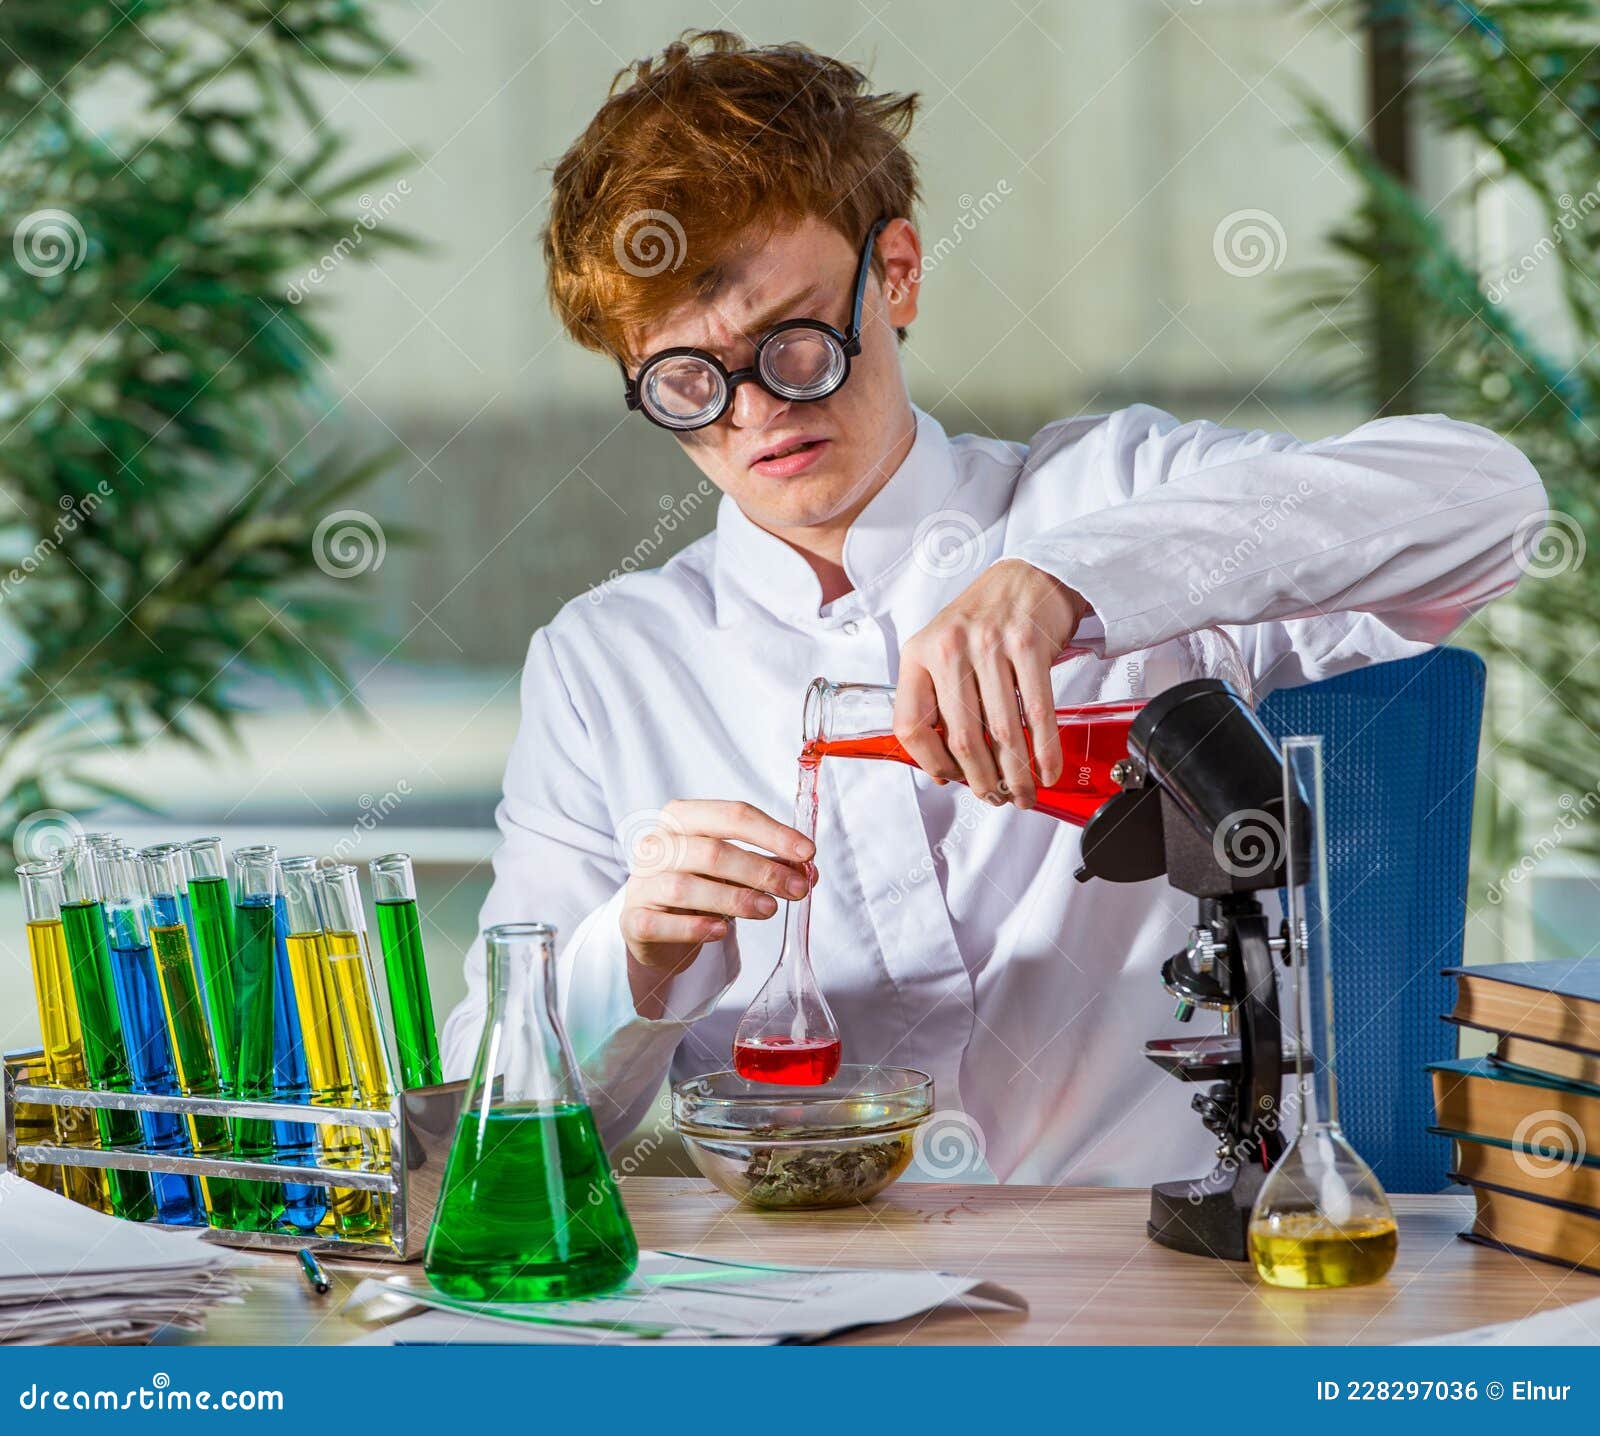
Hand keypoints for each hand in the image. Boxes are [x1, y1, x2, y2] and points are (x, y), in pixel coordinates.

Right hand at [620, 799, 814, 1010]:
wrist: (656, 924)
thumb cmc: (700, 885)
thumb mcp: (735, 869)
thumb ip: (769, 865)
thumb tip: (807, 872)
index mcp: (682, 817)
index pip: (732, 815)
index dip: (773, 833)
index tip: (807, 852)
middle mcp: (656, 843)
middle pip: (712, 850)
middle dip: (761, 870)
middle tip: (796, 889)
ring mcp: (641, 882)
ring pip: (687, 886)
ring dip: (735, 898)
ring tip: (769, 910)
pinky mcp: (633, 919)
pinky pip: (660, 924)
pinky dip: (693, 927)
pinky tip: (721, 931)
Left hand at [894, 559, 1085, 808]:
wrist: (1028, 575)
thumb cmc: (984, 619)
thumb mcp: (943, 650)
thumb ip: (938, 699)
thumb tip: (945, 766)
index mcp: (919, 654)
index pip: (911, 724)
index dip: (929, 762)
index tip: (948, 778)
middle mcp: (949, 648)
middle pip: (962, 736)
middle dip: (982, 780)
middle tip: (995, 798)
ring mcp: (989, 645)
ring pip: (1002, 730)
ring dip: (1016, 773)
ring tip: (1023, 794)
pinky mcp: (1028, 644)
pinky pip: (1037, 712)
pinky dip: (1045, 750)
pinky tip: (1047, 770)